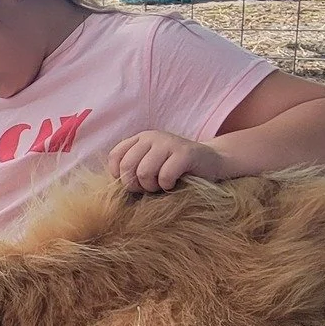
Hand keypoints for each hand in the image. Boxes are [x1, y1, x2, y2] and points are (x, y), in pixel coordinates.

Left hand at [108, 129, 226, 192]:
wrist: (212, 162)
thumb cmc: (176, 169)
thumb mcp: (151, 164)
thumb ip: (133, 168)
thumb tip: (113, 185)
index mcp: (140, 138)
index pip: (115, 156)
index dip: (119, 175)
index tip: (133, 184)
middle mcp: (152, 137)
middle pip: (127, 166)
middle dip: (135, 185)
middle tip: (149, 188)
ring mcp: (169, 143)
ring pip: (144, 172)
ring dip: (152, 187)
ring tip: (162, 185)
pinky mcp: (185, 153)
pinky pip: (165, 176)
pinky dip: (168, 186)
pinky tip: (174, 183)